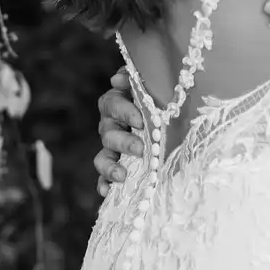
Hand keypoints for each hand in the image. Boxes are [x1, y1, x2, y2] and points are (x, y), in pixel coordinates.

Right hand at [94, 69, 145, 196]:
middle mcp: (110, 126)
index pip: (112, 105)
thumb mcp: (149, 81)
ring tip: (123, 175)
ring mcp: (112, 148)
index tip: (141, 120)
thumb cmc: (156, 94)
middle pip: (108, 134)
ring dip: (110, 167)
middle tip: (141, 149)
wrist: (166, 111)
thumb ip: (134, 77)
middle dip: (124, 142)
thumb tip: (116, 80)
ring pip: (103, 157)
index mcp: (116, 103)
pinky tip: (108, 192)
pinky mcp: (116, 165)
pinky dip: (104, 184)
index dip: (124, 112)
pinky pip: (104, 176)